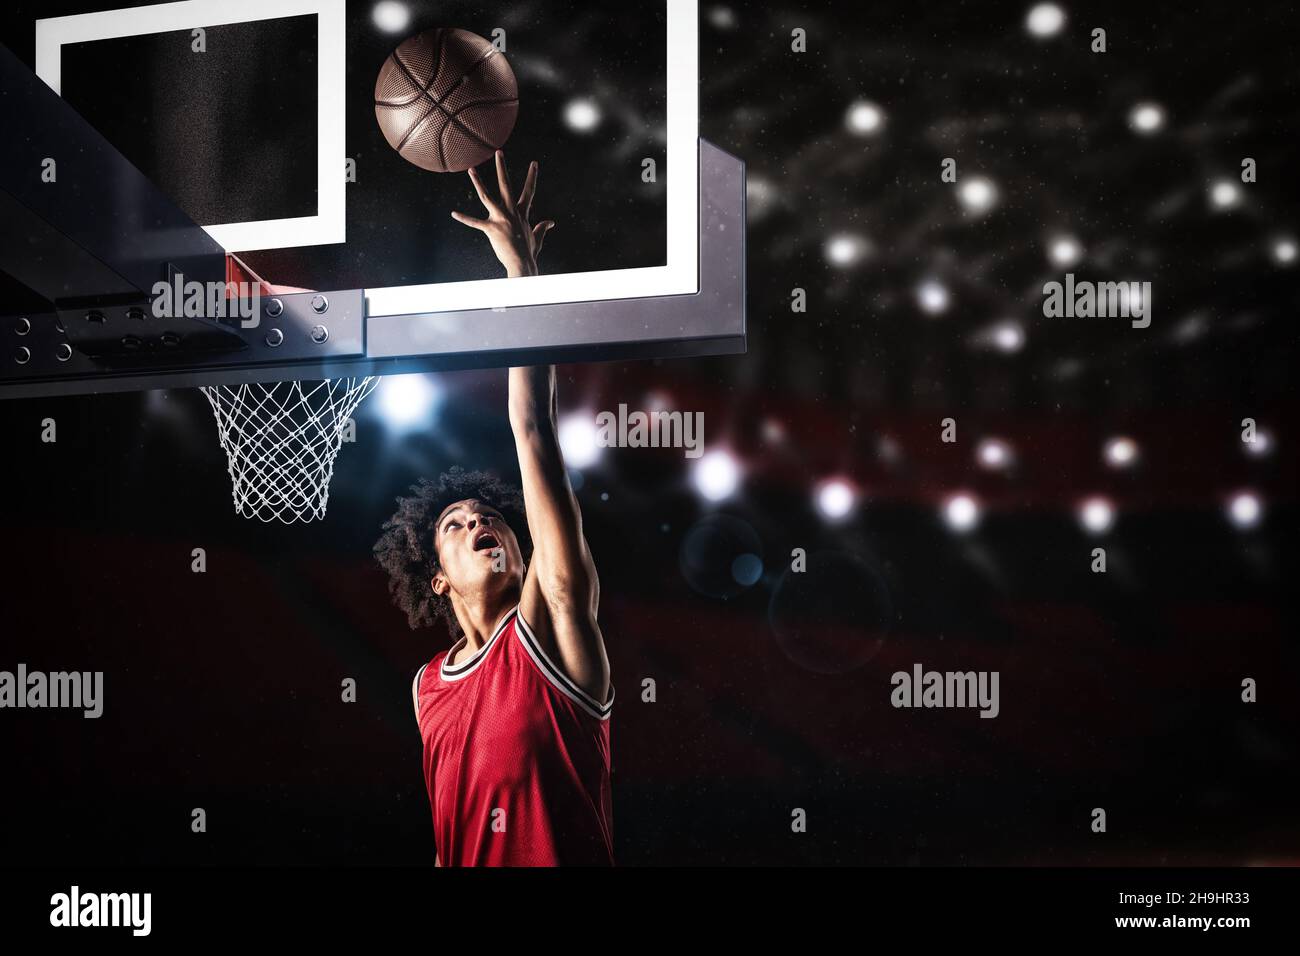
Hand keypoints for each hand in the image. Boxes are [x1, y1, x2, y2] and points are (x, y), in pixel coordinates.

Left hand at [451, 150, 554, 277]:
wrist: (522, 263)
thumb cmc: (529, 252)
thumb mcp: (538, 238)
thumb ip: (542, 228)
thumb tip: (551, 222)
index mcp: (522, 213)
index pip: (529, 191)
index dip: (532, 177)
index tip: (534, 163)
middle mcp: (511, 212)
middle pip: (506, 184)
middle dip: (501, 167)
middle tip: (498, 152)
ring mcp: (500, 219)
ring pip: (487, 196)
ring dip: (478, 182)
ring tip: (471, 170)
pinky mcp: (491, 229)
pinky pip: (475, 222)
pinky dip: (464, 218)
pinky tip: (454, 213)